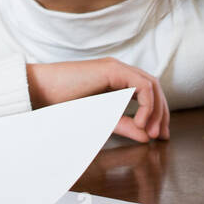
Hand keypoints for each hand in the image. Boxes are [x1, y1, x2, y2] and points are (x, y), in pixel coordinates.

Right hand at [26, 58, 169, 142]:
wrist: (42, 90)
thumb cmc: (64, 102)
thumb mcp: (101, 119)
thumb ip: (124, 125)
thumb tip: (146, 136)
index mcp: (116, 80)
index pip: (147, 93)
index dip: (158, 114)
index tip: (159, 136)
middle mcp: (119, 71)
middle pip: (154, 88)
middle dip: (161, 113)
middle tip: (161, 136)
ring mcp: (116, 67)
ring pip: (151, 85)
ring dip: (156, 109)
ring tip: (150, 131)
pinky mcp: (112, 69)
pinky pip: (141, 86)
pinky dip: (146, 104)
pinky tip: (140, 122)